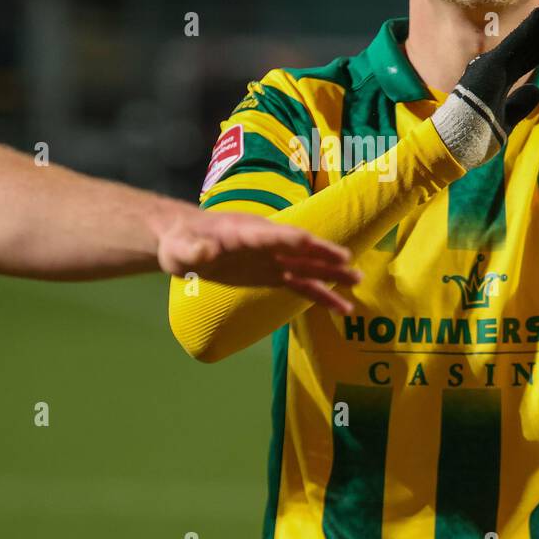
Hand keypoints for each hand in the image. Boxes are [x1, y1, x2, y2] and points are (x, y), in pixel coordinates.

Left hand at [158, 210, 360, 311]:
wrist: (184, 241)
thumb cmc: (181, 241)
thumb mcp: (182, 247)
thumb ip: (194, 250)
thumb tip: (204, 252)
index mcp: (247, 232)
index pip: (274, 235)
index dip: (293, 240)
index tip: (314, 245)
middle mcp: (266, 243)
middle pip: (300, 249)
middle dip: (323, 256)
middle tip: (349, 264)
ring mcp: (271, 259)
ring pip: (307, 267)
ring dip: (331, 275)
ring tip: (357, 283)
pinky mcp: (271, 274)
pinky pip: (301, 284)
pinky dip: (320, 295)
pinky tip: (340, 307)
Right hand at [431, 6, 538, 167]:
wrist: (456, 145)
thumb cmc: (476, 136)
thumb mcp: (506, 119)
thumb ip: (520, 104)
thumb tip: (537, 91)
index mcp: (500, 79)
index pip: (531, 58)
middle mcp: (495, 67)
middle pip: (530, 44)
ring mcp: (490, 65)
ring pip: (523, 39)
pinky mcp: (487, 68)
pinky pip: (511, 46)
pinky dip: (526, 30)